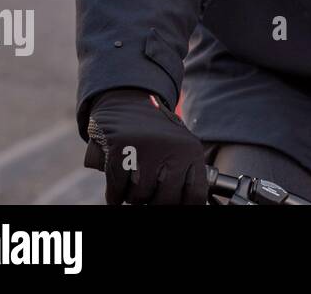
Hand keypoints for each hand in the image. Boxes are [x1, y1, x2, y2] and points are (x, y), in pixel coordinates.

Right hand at [83, 87, 207, 204]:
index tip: (173, 205)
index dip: (183, 206)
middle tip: (148, 195)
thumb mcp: (180, 150)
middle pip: (165, 201)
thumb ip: (183, 176)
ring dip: (133, 196)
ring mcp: (147, 148)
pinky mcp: (121, 148)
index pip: (195, 194)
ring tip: (134, 183)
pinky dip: (114, 195)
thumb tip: (186, 205)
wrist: (130, 105)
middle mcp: (173, 150)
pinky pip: (116, 189)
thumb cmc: (156, 136)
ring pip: (139, 197)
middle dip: (154, 203)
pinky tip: (118, 188)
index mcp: (192, 152)